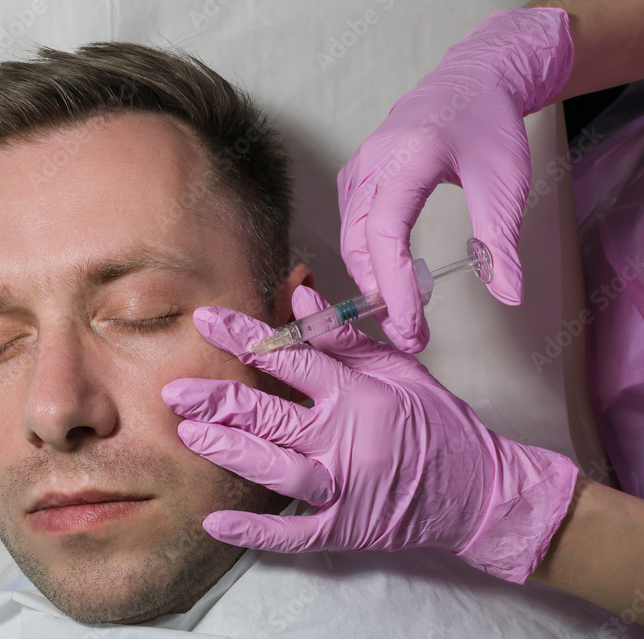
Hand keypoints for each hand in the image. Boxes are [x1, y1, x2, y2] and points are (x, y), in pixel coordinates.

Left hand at [162, 286, 578, 582]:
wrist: (479, 493)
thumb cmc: (438, 424)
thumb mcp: (398, 370)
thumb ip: (345, 337)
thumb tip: (301, 294)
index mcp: (359, 395)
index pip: (293, 359)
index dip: (247, 338)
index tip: (207, 322)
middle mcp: (347, 441)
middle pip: (271, 415)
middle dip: (219, 400)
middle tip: (175, 390)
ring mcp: (344, 489)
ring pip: (275, 469)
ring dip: (230, 451)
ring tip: (189, 435)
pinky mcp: (345, 530)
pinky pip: (293, 534)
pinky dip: (254, 531)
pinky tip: (214, 521)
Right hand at [337, 7, 573, 351]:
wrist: (471, 81)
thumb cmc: (487, 124)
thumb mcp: (505, 183)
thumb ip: (501, 242)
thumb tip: (509, 294)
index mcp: (406, 159)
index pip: (384, 233)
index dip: (393, 285)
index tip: (412, 325)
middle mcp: (372, 164)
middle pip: (359, 243)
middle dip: (381, 295)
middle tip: (412, 335)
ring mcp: (358, 169)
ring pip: (350, 238)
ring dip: (372, 281)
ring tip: (405, 316)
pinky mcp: (357, 177)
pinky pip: (351, 227)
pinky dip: (367, 260)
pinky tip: (392, 280)